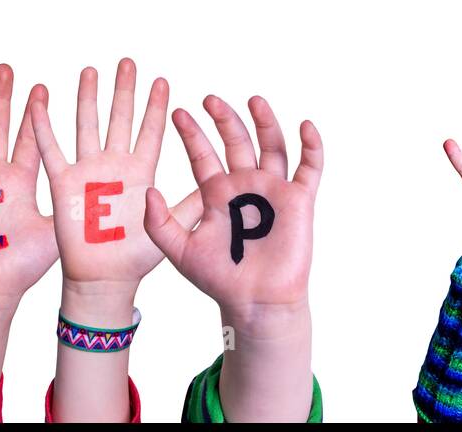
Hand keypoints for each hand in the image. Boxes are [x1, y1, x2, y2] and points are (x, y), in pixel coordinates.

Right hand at [31, 58, 199, 296]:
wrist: (104, 280)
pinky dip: (43, 125)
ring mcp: (88, 172)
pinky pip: (51, 149)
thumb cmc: (137, 258)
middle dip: (124, 91)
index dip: (156, 107)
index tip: (162, 81)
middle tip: (128, 62)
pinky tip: (41, 98)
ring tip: (92, 70)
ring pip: (87, 125)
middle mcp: (114, 166)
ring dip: (88, 98)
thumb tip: (222, 182)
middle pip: (119, 119)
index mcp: (140, 174)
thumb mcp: (174, 227)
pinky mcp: (63, 183)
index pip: (150, 131)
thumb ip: (194, 204)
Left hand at [145, 96, 321, 421]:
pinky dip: (311, 147)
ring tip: (254, 100)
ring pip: (272, 146)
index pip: (203, 154)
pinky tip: (305, 126)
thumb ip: (159, 222)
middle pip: (237, 141)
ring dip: (265, 122)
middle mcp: (245, 186)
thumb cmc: (219, 279)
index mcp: (216, 194)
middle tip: (209, 99)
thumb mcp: (179, 250)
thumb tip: (150, 191)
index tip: (179, 113)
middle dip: (224, 119)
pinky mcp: (299, 201)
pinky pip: (309, 168)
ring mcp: (273, 191)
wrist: (255, 301)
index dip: (192, 134)